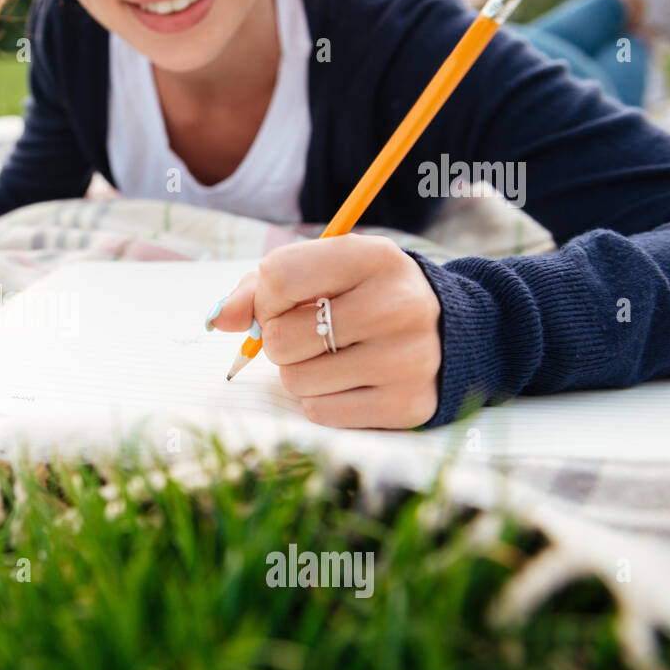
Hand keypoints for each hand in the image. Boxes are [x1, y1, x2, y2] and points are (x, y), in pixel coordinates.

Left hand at [206, 234, 441, 428]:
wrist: (450, 332)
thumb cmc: (365, 297)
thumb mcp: (325, 272)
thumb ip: (262, 287)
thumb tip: (219, 319)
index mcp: (373, 257)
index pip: (278, 276)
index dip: (265, 297)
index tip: (284, 302)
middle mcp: (397, 306)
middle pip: (280, 338)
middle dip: (280, 340)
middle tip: (310, 333)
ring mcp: (406, 359)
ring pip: (295, 381)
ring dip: (300, 372)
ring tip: (334, 355)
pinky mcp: (407, 405)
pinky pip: (319, 412)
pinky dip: (321, 399)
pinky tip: (351, 380)